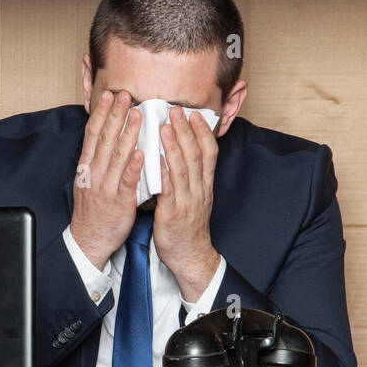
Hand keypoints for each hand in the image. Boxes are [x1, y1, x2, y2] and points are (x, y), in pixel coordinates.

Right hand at [69, 89, 142, 270]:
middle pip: (105, 140)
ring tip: (137, 115)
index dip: (100, 114)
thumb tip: (107, 138)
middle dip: (114, 116)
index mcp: (87, 168)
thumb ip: (97, 160)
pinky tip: (140, 153)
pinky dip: (133, 167)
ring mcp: (106, 188)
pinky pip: (126, 182)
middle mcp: (94, 174)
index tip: (108, 96)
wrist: (90, 240)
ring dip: (127, 134)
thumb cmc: (94, 211)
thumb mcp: (89, 181)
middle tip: (124, 95)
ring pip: (117, 156)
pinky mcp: (119, 202)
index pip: (93, 135)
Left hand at [152, 107, 220, 300]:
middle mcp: (199, 191)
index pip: (209, 153)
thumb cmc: (188, 227)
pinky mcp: (173, 214)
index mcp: (204, 186)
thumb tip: (183, 154)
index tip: (195, 114)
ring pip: (183, 169)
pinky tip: (156, 159)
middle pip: (196, 156)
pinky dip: (164, 173)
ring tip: (165, 126)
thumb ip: (190, 177)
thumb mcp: (195, 198)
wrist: (190, 256)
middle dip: (187, 131)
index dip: (202, 132)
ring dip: (174, 146)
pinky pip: (169, 191)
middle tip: (177, 111)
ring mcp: (187, 202)